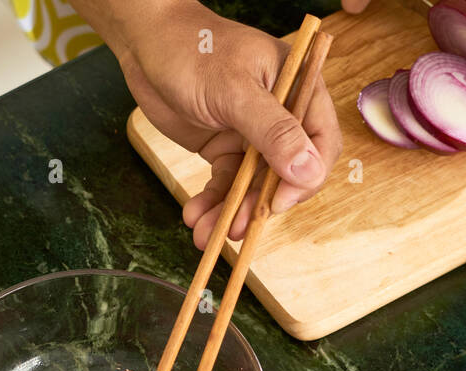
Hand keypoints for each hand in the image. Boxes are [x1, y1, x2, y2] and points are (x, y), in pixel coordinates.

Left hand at [75, 0, 341, 248]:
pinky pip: (226, 184)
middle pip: (287, 173)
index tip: (279, 201)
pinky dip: (213, 203)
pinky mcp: (226, 148)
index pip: (321, 143)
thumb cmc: (192, 49)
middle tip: (239, 227)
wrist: (144, 42)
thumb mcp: (234, 91)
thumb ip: (273, 131)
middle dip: (262, 204)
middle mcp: (281, 115)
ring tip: (209, 233)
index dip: (306, 177)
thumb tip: (309, 171)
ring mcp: (253, 135)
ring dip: (234, 212)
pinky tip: (196, 217)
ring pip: (254, 185)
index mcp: (298, 89)